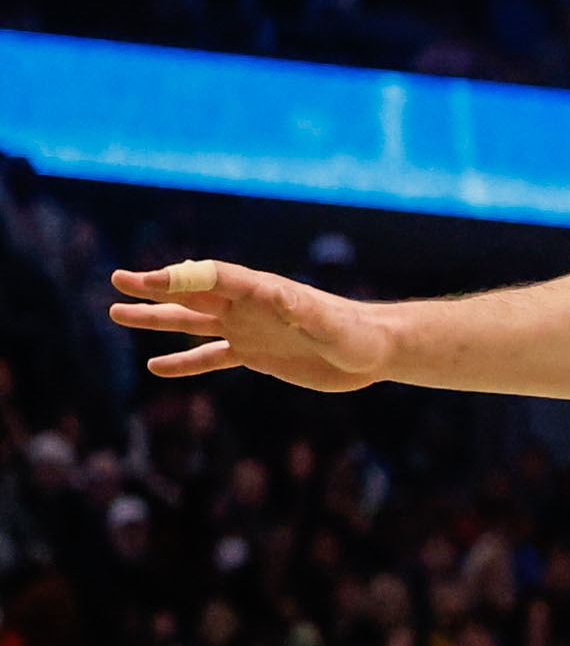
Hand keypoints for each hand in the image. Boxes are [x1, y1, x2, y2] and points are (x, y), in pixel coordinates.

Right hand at [109, 259, 393, 389]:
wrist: (375, 351)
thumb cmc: (358, 333)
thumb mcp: (329, 322)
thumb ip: (302, 310)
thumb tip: (274, 296)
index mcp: (264, 293)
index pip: (213, 279)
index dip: (178, 278)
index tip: (143, 279)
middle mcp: (250, 308)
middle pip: (193, 294)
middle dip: (156, 288)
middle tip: (117, 281)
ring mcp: (250, 330)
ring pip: (194, 323)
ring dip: (158, 320)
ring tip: (118, 314)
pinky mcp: (257, 355)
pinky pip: (212, 358)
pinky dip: (185, 362)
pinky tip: (157, 366)